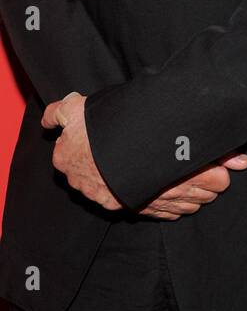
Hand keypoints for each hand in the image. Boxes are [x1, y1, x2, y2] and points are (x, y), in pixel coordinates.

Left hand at [41, 91, 121, 209]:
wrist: (135, 150)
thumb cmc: (103, 130)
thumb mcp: (73, 109)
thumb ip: (55, 114)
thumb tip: (47, 121)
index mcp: (62, 158)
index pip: (66, 149)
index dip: (79, 139)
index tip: (90, 134)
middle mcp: (75, 179)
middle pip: (81, 167)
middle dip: (92, 158)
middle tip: (108, 143)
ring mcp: (94, 192)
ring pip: (97, 181)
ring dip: (105, 172)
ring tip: (121, 156)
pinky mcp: (112, 201)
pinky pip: (114, 193)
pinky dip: (119, 185)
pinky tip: (128, 170)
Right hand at [139, 153, 246, 219]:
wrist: (109, 167)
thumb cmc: (147, 148)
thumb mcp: (186, 144)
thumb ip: (221, 155)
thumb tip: (244, 162)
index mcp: (191, 174)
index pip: (222, 181)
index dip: (218, 171)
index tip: (211, 164)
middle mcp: (180, 193)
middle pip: (210, 195)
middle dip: (207, 183)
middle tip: (196, 169)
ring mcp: (167, 205)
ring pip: (194, 206)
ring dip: (192, 195)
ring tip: (182, 179)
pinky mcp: (154, 212)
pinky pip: (175, 213)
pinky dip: (176, 204)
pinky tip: (169, 191)